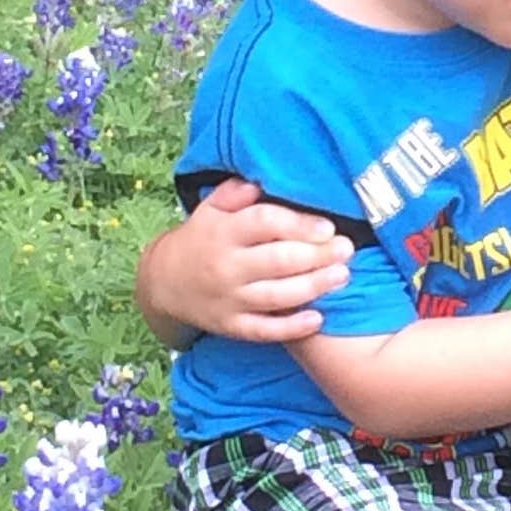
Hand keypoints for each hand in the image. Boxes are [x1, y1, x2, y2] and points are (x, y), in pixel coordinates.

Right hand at [141, 179, 353, 343]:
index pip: (265, 224)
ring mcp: (229, 299)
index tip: (329, 226)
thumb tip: (260, 180)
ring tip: (342, 275)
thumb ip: (235, 192)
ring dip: (314, 287)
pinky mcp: (231, 326)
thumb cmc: (201, 238)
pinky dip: (291, 327)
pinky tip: (318, 318)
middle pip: (278, 261)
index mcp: (223, 232)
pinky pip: (264, 330)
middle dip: (317, 255)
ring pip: (277, 295)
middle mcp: (226, 267)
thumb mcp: (210, 209)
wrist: (163, 282)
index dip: (299, 225)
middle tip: (346, 249)